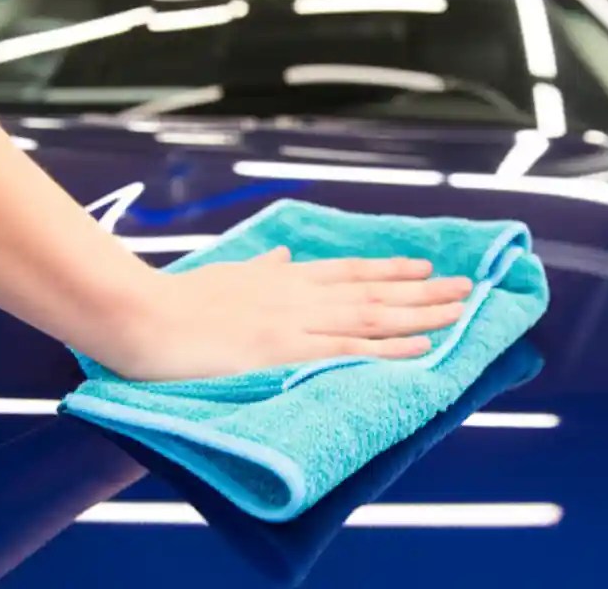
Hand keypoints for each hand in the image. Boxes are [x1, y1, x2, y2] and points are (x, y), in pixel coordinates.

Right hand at [93, 247, 473, 380]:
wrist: (140, 315)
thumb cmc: (174, 300)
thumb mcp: (224, 275)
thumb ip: (258, 269)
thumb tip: (282, 258)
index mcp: (283, 278)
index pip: (351, 272)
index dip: (391, 270)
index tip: (425, 267)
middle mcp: (300, 294)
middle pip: (374, 290)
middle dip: (424, 290)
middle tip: (467, 287)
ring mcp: (295, 321)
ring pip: (373, 315)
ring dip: (421, 314)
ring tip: (461, 311)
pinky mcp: (285, 350)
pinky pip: (350, 349)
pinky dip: (391, 348)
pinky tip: (423, 346)